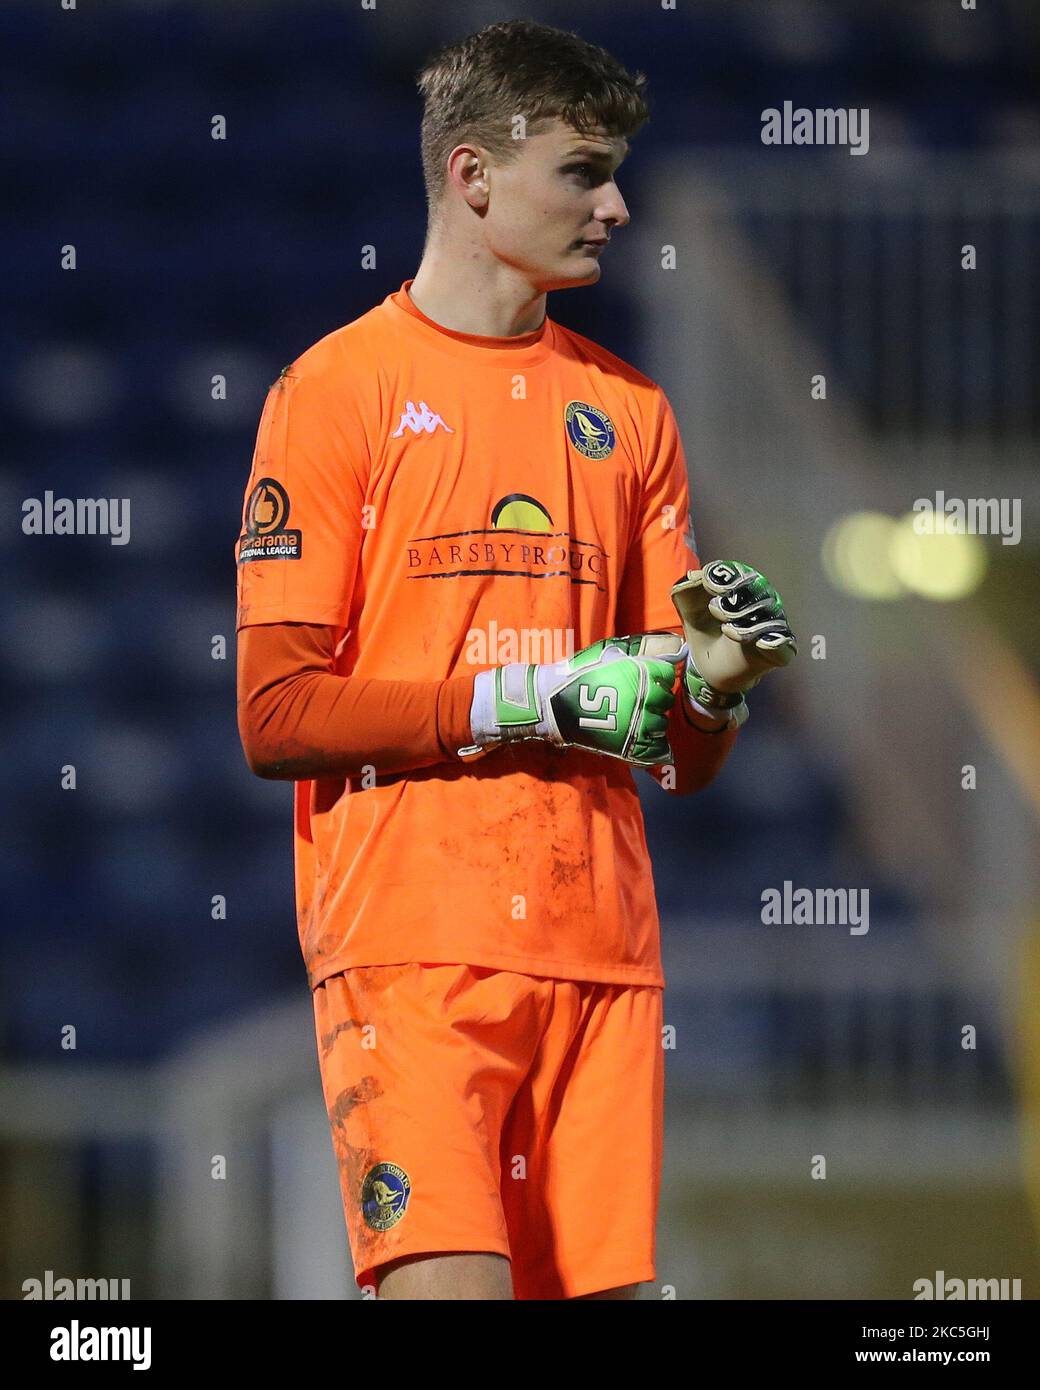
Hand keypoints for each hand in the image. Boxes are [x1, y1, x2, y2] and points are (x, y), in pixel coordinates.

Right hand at [461, 633, 685, 765]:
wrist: (553, 704)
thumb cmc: (580, 674)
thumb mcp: (610, 651)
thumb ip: (643, 648)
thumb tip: (679, 648)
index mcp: (641, 672)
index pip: (668, 674)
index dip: (658, 676)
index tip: (645, 678)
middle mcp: (644, 698)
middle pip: (666, 700)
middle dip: (654, 698)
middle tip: (636, 698)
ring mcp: (638, 724)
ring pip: (661, 724)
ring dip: (651, 720)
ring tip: (633, 716)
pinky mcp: (629, 746)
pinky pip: (655, 748)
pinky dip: (652, 745)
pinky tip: (641, 737)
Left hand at [670, 560, 796, 725]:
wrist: (710, 668)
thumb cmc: (705, 631)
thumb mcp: (689, 611)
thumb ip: (686, 591)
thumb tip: (692, 577)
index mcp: (743, 587)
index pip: (739, 573)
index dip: (725, 576)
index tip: (708, 583)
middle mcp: (763, 603)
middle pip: (757, 593)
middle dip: (734, 600)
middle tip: (714, 610)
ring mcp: (774, 627)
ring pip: (770, 618)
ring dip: (747, 623)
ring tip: (727, 630)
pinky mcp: (779, 652)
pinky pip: (784, 646)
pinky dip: (774, 644)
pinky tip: (762, 643)